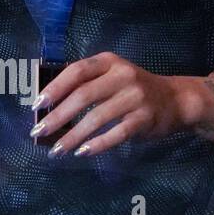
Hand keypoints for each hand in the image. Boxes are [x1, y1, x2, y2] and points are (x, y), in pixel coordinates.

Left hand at [30, 52, 190, 157]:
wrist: (176, 100)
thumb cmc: (132, 88)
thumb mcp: (111, 75)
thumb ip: (86, 82)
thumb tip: (48, 103)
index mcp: (108, 62)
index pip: (76, 72)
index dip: (55, 87)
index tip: (37, 105)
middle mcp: (122, 76)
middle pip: (83, 96)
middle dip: (58, 116)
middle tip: (39, 131)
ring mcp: (135, 97)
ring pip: (97, 117)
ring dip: (73, 136)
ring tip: (57, 149)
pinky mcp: (145, 118)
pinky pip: (116, 134)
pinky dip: (97, 144)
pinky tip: (82, 152)